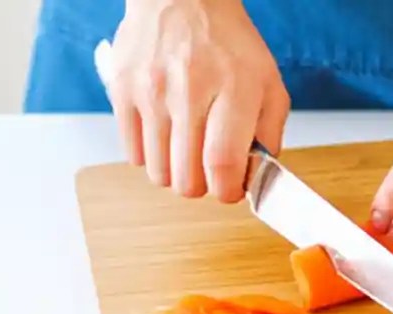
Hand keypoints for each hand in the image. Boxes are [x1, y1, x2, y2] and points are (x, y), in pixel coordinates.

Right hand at [106, 0, 289, 201]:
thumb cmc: (226, 42)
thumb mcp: (268, 81)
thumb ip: (269, 132)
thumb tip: (254, 176)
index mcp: (235, 88)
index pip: (223, 164)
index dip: (227, 191)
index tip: (230, 189)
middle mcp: (190, 90)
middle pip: (188, 179)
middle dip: (202, 186)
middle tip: (208, 170)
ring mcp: (151, 92)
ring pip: (159, 173)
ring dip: (176, 173)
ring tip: (186, 151)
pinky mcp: (123, 91)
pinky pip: (132, 154)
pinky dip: (150, 156)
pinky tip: (165, 136)